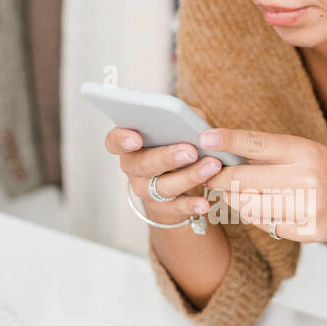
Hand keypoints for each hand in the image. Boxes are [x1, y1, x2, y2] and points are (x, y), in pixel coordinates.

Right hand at [104, 127, 221, 222]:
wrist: (177, 177)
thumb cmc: (175, 142)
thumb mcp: (178, 126)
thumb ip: (182, 118)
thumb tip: (193, 120)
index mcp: (130, 144)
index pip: (115, 141)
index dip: (122, 140)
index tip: (136, 138)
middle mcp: (132, 167)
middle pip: (143, 164)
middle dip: (167, 158)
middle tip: (190, 151)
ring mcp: (144, 189)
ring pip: (162, 186)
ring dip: (188, 177)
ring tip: (211, 167)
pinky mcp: (160, 207)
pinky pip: (174, 208)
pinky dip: (190, 205)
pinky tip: (204, 203)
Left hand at [198, 128, 326, 243]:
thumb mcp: (311, 152)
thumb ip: (275, 156)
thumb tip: (229, 155)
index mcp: (307, 152)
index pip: (258, 144)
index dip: (228, 140)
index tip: (205, 137)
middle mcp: (306, 179)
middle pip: (245, 180)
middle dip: (220, 178)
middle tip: (209, 175)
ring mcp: (306, 209)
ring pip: (250, 206)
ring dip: (235, 200)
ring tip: (234, 193)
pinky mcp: (306, 231)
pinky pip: (266, 224)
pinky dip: (258, 216)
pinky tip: (266, 208)